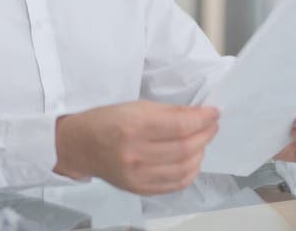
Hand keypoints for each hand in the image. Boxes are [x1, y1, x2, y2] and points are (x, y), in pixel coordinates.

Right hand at [53, 100, 219, 194]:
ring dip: (200, 153)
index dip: (203, 119)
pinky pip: (175, 184)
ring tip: (202, 141)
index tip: (214, 112)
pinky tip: (192, 160)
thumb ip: (169, 112)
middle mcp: (135, 154)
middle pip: (185, 148)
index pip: (180, 126)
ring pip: (184, 169)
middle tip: (212, 125)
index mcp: (133, 127)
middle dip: (205, 134)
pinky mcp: (139, 189)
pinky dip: (190, 172)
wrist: (80, 146)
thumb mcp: (135, 106)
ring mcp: (137, 176)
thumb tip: (199, 114)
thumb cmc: (107, 121)